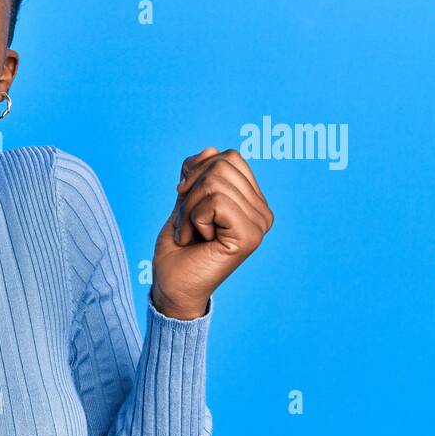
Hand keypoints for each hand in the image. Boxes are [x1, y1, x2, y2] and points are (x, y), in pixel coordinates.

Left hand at [151, 147, 273, 319]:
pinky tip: (196, 241)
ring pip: (215, 183)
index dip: (197, 173)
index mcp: (252, 201)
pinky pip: (215, 201)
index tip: (186, 203)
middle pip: (222, 165)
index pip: (228, 157)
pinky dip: (193, 218)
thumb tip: (211, 149)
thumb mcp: (184, 201)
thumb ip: (198, 175)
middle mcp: (263, 212)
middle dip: (191, 191)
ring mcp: (260, 224)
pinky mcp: (249, 236)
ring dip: (189, 208)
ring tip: (190, 234)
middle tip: (187, 223)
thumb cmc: (178, 249)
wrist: (171, 286)